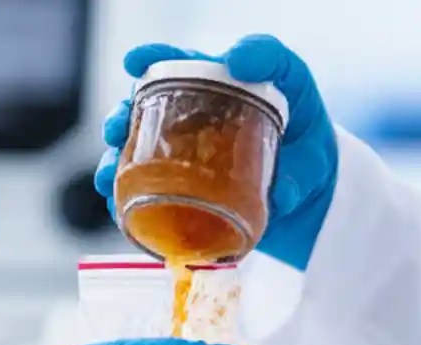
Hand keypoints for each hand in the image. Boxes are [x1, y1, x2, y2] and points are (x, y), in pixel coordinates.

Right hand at [94, 35, 337, 270]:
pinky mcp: (186, 198)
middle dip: (119, 117)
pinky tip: (116, 209)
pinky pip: (147, 199)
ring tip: (107, 175)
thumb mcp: (298, 90)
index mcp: (208, 85)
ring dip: (113, 163)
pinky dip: (127, 204)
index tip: (135, 60)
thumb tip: (279, 181)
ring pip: (132, 155)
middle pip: (138, 111)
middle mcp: (186, 121)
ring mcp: (182, 160)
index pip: (172, 64)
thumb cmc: (303, 128)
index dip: (150, 58)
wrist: (313, 186)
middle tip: (116, 126)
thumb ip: (289, 108)